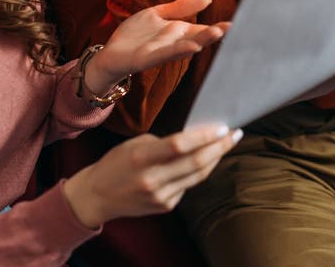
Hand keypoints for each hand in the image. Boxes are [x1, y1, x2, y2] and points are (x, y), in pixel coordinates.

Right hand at [63, 124, 242, 227]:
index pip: (179, 145)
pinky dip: (197, 171)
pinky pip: (187, 185)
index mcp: (142, 158)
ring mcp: (161, 197)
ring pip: (197, 176)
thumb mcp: (135, 144)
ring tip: (227, 144)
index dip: (204, 136)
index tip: (222, 127)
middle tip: (235, 134)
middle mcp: (153, 180)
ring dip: (215, 159)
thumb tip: (194, 139)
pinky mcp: (166, 207)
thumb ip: (164, 143)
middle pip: (195, 163)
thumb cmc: (116, 162)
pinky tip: (202, 160)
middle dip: (219, 147)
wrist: (99, 196)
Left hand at [84, 0, 227, 92]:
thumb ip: (182, 7)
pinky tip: (191, 46)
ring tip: (217, 34)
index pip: (203, 29)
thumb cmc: (136, 36)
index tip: (240, 23)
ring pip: (185, 46)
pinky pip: (165, 54)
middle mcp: (174, 43)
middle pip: (198, 38)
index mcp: (178, 32)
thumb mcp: (159, 14)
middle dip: (215, 34)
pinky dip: (179, 50)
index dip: (219, 27)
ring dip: (201, 41)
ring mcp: (162, 51)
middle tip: (234, 28)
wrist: (110, 53)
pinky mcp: (147, 58)